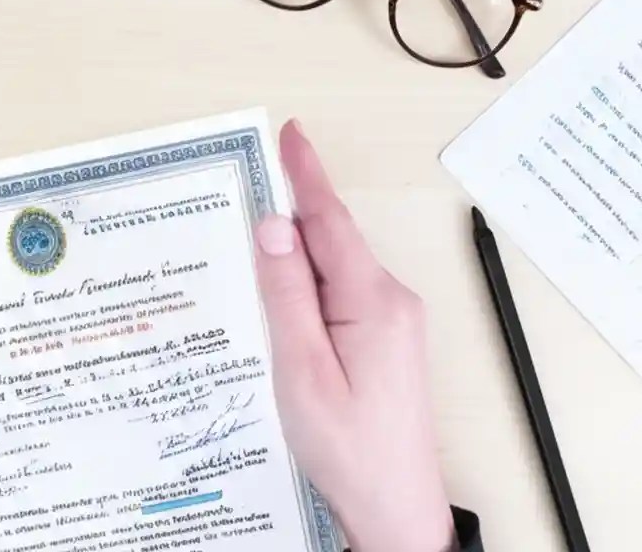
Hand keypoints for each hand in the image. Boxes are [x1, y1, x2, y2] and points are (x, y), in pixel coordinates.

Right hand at [257, 122, 453, 551]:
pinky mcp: (385, 340)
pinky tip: (280, 301)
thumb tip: (274, 227)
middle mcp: (390, 301)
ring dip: (294, 257)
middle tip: (246, 186)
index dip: (305, 174)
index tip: (290, 133)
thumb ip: (288, 294)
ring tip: (250, 252)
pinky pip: (340, 294)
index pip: (330, 220)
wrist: (394, 506)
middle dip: (288, 214)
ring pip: (333, 269)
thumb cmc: (349, 449)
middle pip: (329, 241)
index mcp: (372, 301)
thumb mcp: (303, 369)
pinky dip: (308, 287)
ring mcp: (392, 321)